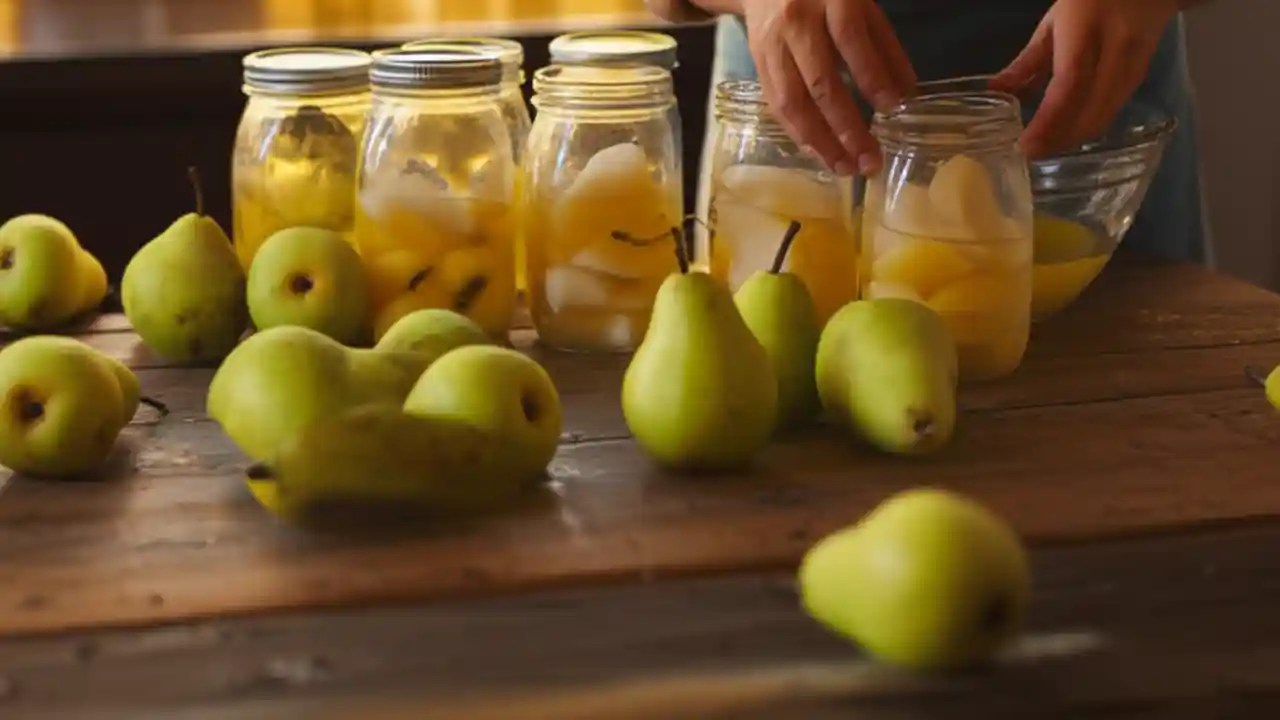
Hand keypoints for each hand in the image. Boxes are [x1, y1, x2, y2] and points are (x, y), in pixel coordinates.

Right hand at [741, 0, 916, 175]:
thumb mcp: (861, 4)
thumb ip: (884, 44)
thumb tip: (905, 93)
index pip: (851, 41)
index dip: (872, 77)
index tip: (893, 109)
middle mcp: (797, 23)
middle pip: (820, 82)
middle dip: (846, 127)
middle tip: (868, 161)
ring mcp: (772, 45)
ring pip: (792, 102)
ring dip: (820, 142)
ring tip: (843, 168)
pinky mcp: (757, 63)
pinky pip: (776, 104)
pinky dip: (798, 133)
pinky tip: (817, 153)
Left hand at [992, 0, 1179, 157]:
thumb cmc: (1090, 0)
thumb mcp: (1053, 23)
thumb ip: (1026, 60)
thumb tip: (996, 91)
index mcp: (1086, 33)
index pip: (1068, 88)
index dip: (1047, 123)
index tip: (1025, 146)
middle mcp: (1116, 51)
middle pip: (1090, 111)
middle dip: (1059, 140)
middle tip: (1031, 154)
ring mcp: (1134, 65)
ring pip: (1104, 116)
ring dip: (1074, 138)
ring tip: (1045, 148)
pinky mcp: (1142, 75)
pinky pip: (1114, 110)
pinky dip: (1089, 127)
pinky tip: (1068, 133)